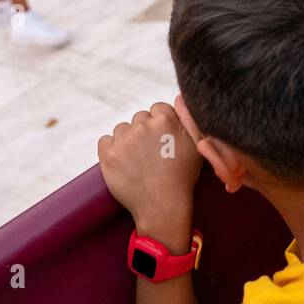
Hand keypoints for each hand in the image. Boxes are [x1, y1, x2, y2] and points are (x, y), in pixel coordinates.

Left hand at [98, 101, 202, 231]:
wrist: (162, 206)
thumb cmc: (182, 177)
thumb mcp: (197, 145)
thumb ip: (190, 117)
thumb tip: (178, 98)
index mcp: (165, 119)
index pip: (158, 109)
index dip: (162, 125)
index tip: (164, 141)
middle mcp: (143, 125)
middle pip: (140, 118)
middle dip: (145, 131)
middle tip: (152, 153)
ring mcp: (124, 140)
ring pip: (122, 129)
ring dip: (128, 139)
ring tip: (139, 160)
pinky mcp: (108, 154)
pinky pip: (105, 141)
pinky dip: (112, 149)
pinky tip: (124, 162)